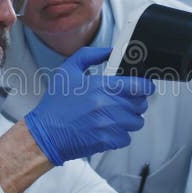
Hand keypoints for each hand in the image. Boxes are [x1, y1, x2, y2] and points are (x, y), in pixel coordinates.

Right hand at [25, 47, 155, 164]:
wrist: (45, 133)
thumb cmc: (55, 104)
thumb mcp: (68, 71)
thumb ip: (91, 55)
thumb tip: (109, 51)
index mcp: (101, 86)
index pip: (140, 85)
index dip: (146, 86)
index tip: (144, 87)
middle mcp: (107, 105)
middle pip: (141, 105)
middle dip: (136, 103)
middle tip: (126, 102)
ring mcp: (108, 125)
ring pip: (136, 122)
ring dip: (130, 119)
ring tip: (116, 116)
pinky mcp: (106, 141)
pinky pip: (126, 138)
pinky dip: (120, 135)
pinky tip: (108, 129)